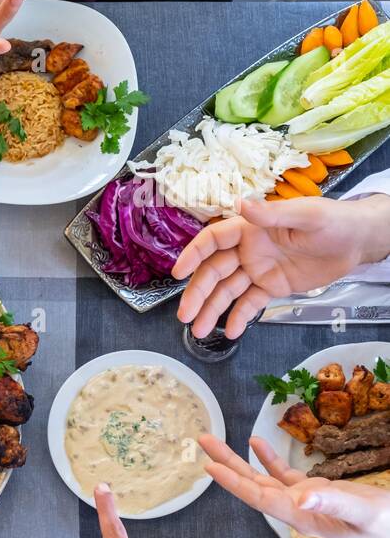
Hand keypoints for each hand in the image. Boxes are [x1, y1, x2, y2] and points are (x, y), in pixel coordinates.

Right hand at [171, 194, 389, 338]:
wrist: (359, 241)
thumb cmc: (334, 221)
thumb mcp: (306, 214)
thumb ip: (273, 213)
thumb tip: (241, 205)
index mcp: (251, 229)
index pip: (213, 240)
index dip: (194, 255)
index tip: (178, 272)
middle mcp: (248, 250)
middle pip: (214, 272)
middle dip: (197, 294)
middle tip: (184, 315)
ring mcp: (258, 270)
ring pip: (227, 292)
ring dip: (211, 310)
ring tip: (199, 332)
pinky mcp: (271, 287)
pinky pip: (251, 304)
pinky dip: (240, 317)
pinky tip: (231, 332)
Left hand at [200, 434, 389, 537]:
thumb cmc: (388, 524)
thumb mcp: (365, 513)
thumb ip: (334, 502)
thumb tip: (302, 496)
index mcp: (302, 517)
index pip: (260, 498)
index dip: (234, 483)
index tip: (210, 468)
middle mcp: (296, 509)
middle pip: (252, 486)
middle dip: (226, 465)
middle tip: (203, 442)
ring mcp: (304, 501)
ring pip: (263, 478)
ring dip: (239, 460)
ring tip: (216, 441)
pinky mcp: (315, 491)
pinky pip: (283, 474)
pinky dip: (269, 459)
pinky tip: (255, 443)